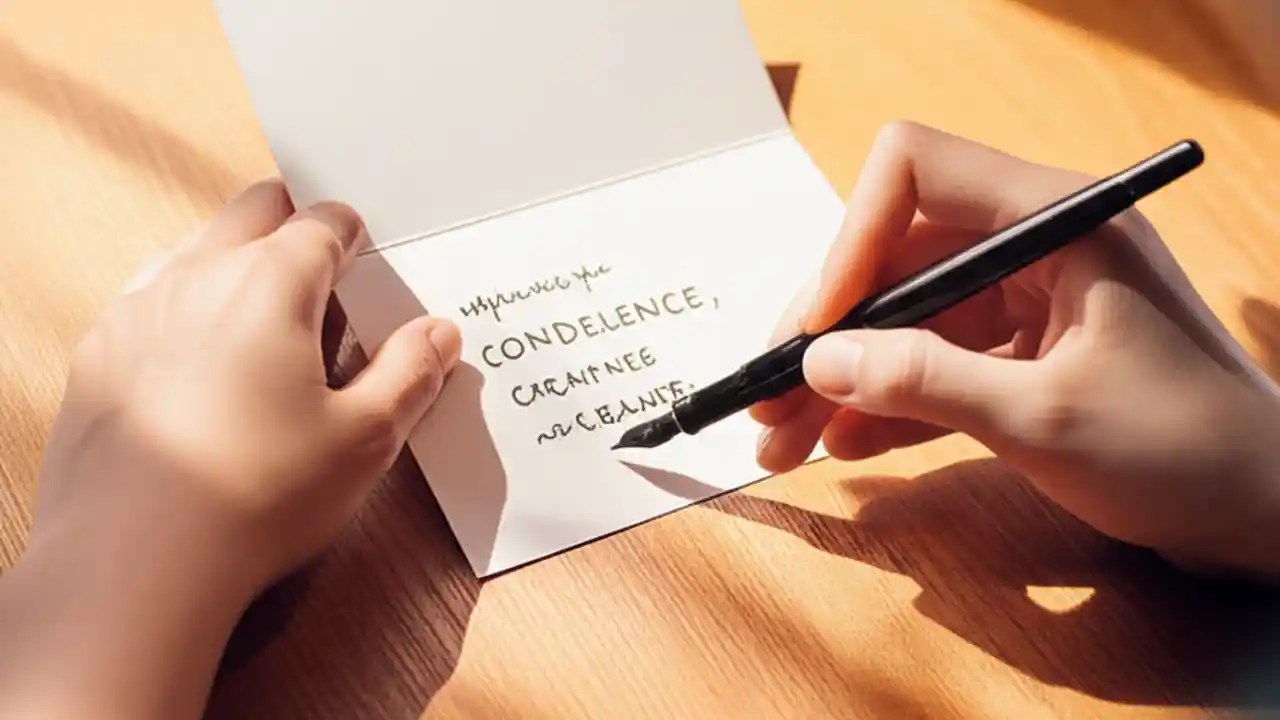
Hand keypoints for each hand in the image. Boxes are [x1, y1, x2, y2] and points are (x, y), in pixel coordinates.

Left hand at [0, 180, 459, 717]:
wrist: (135, 563)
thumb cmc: (258, 498)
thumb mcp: (363, 440)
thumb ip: (410, 374)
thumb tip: (438, 333)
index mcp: (270, 282)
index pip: (322, 222)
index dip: (352, 235)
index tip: (364, 260)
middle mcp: (197, 275)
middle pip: (253, 210)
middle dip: (292, 226)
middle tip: (322, 277)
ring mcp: (137, 310)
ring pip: (196, 248)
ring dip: (236, 263)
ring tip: (265, 325)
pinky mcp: (98, 354)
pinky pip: (148, 300)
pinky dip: (185, 309)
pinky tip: (201, 368)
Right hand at [752, 122, 1279, 582]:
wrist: (1261, 514)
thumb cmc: (1186, 453)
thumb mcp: (1044, 419)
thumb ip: (925, 383)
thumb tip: (820, 362)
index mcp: (1054, 222)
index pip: (914, 172)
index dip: (850, 241)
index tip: (817, 328)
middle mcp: (1031, 245)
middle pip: (892, 256)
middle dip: (827, 331)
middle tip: (768, 398)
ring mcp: (1024, 300)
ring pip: (902, 317)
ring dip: (843, 376)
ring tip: (781, 440)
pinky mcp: (1019, 351)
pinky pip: (931, 361)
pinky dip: (885, 401)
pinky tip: (839, 443)